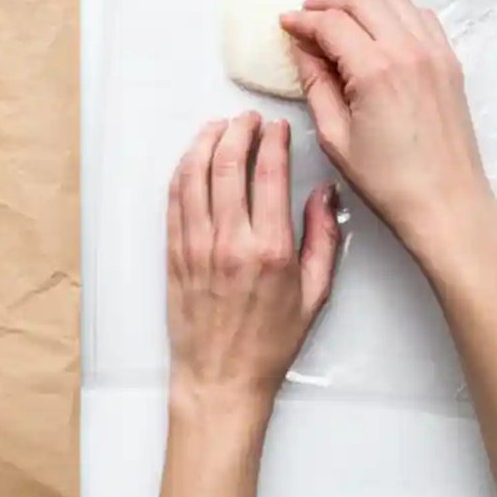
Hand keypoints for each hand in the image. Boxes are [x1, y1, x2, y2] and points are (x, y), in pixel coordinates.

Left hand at [166, 111, 339, 416]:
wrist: (220, 377)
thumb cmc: (269, 343)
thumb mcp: (315, 295)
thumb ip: (323, 239)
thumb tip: (323, 193)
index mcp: (271, 249)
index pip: (268, 174)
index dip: (272, 140)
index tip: (276, 126)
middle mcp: (230, 242)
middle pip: (227, 164)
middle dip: (237, 131)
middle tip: (247, 119)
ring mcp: (196, 247)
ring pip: (193, 176)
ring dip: (204, 143)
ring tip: (217, 128)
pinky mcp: (174, 255)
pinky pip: (173, 202)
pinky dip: (181, 172)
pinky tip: (191, 159)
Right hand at [279, 0, 496, 258]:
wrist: (445, 201)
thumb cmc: (386, 179)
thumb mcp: (335, 136)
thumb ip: (316, 85)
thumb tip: (303, 50)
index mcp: (375, 71)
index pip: (332, 24)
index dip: (302, 20)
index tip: (284, 23)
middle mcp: (408, 50)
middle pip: (363, 0)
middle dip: (329, 3)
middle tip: (306, 16)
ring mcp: (435, 52)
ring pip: (394, 0)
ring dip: (362, 2)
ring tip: (339, 19)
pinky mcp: (449, 61)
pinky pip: (420, 16)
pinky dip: (393, 12)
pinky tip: (376, 30)